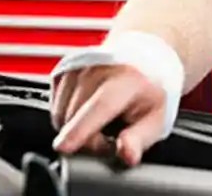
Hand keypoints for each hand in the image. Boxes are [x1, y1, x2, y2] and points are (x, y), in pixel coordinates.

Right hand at [50, 63, 169, 165]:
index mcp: (126, 79)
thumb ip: (140, 139)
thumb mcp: (157, 118)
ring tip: (99, 122)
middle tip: (109, 138)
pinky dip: (66, 114)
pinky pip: (54, 104)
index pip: (99, 106)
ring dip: (74, 127)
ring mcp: (78, 66)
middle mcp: (98, 68)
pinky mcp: (64, 68)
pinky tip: (85, 110)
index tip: (65, 146)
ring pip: (60, 113)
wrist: (142, 56)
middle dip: (87, 139)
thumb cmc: (149, 88)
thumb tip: (126, 153)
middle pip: (75, 116)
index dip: (80, 129)